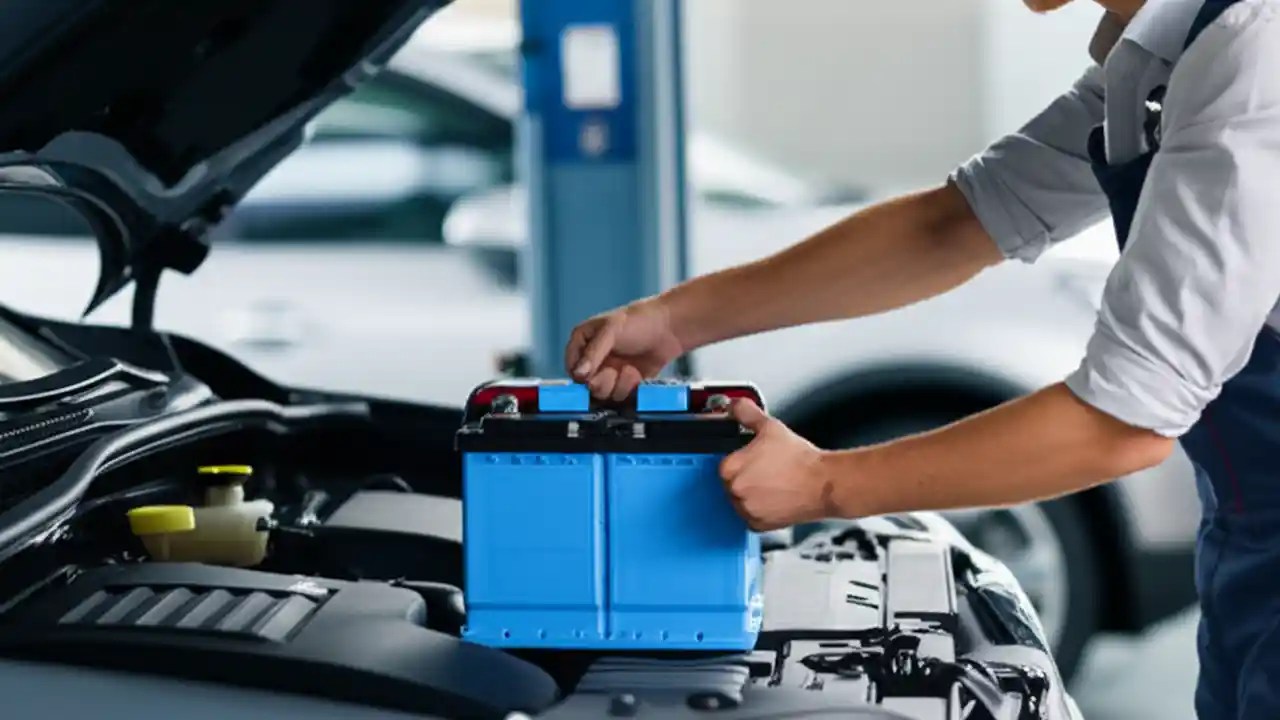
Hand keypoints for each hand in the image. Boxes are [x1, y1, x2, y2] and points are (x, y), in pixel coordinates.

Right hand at [564, 298, 684, 399]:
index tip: (590, 377)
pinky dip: (630, 389)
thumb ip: (593, 353)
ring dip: (619, 385)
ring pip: (604, 394)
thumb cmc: (638, 321)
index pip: (571, 367)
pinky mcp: (625, 384)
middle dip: (603, 381)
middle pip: (586, 386)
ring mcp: (609, 372)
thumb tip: (578, 375)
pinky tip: (637, 375)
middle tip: (613, 372)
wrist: (670, 328)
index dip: (580, 375)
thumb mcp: (611, 331)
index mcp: (583, 342)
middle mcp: (593, 360)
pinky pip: (621, 397)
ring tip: (630, 370)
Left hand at [720, 399, 835, 530]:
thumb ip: (747, 413)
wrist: (824, 483)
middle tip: (768, 470)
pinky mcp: (759, 525)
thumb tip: (736, 405)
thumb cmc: (800, 459)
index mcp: (731, 468)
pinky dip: (761, 510)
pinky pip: (752, 517)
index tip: (756, 459)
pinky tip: (775, 498)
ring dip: (753, 494)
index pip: (725, 464)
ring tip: (774, 483)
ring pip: (741, 500)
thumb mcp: (771, 427)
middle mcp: (735, 491)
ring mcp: (747, 510)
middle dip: (747, 476)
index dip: (742, 459)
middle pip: (732, 483)